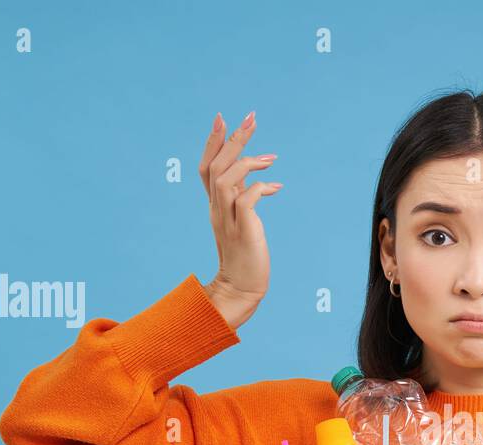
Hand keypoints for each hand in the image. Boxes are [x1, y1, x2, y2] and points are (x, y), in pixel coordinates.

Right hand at [198, 110, 281, 329]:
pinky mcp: (243, 232)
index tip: (223, 118)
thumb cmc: (245, 257)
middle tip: (251, 118)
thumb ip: (246, 200)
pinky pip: (246, 201)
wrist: (241, 289)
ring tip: (271, 157)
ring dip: (247, 161)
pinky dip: (260, 189)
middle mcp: (217, 209)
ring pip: (226, 178)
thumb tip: (265, 182)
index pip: (207, 166)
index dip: (213, 141)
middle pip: (216, 165)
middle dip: (233, 139)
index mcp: (215, 205)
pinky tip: (276, 188)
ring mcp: (228, 220)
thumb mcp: (243, 222)